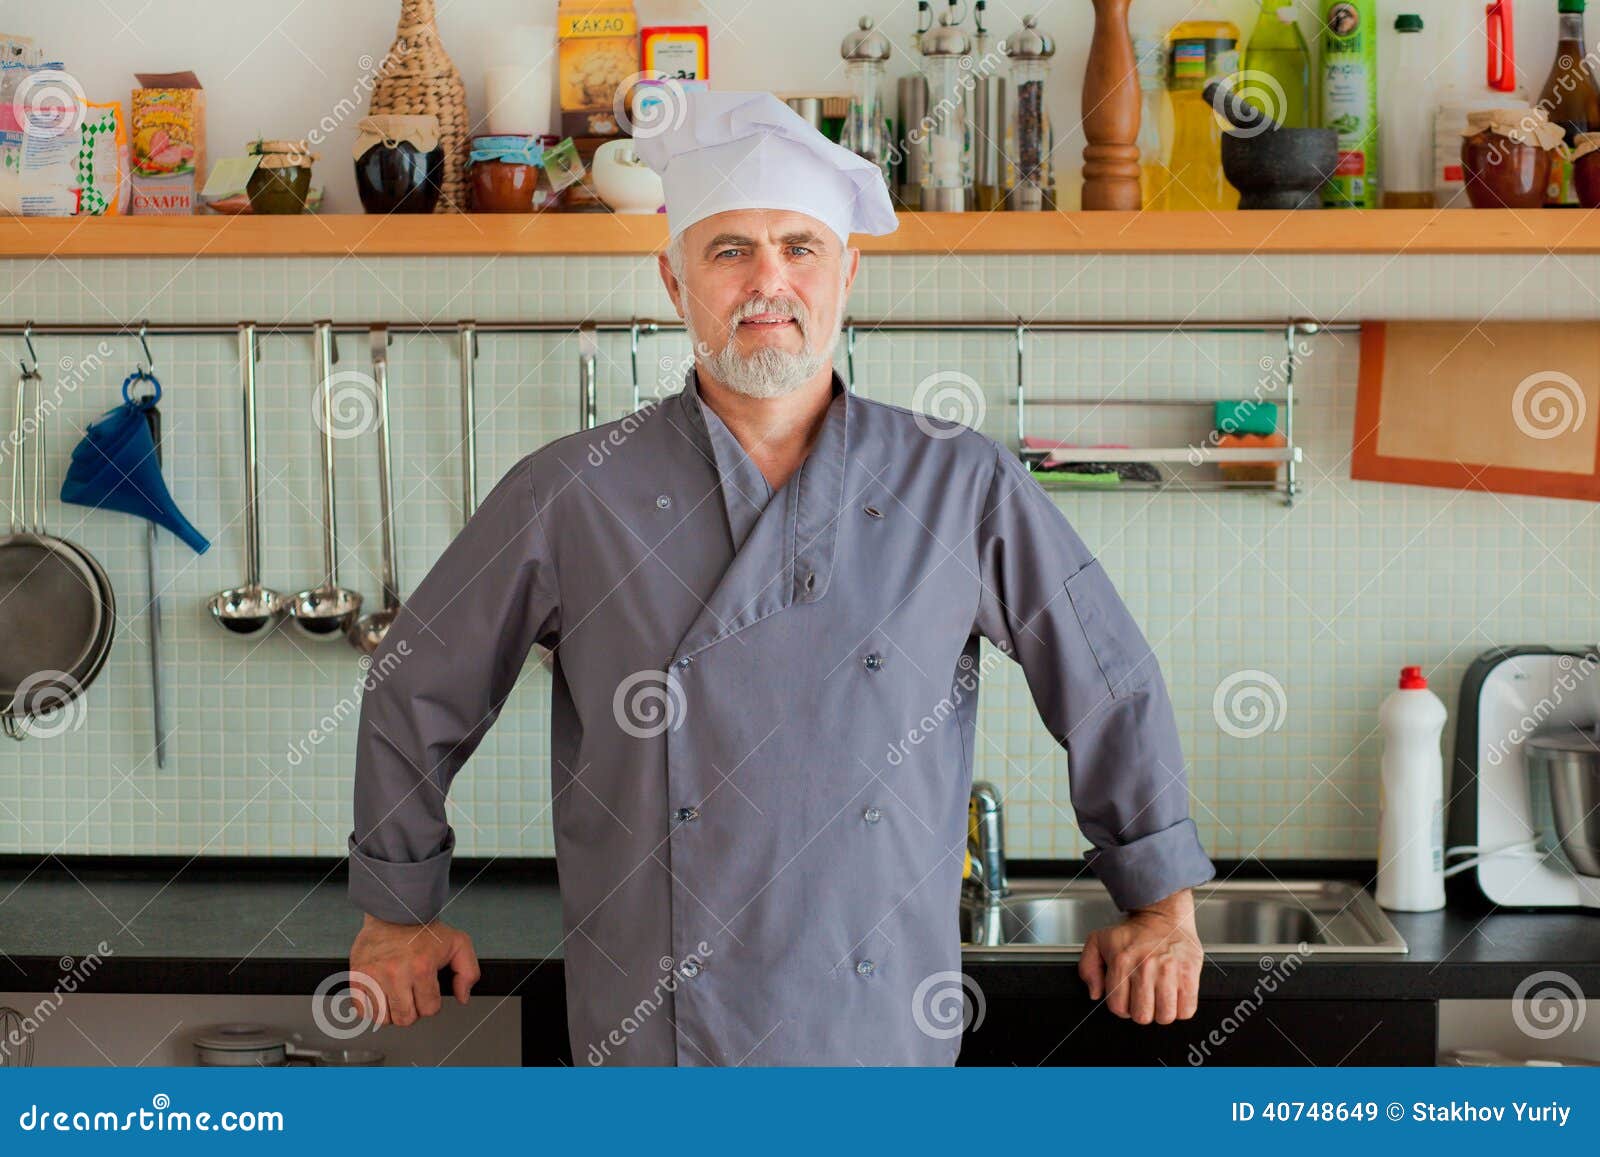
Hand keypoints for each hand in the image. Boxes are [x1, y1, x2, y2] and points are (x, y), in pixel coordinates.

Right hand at [348, 913, 479, 1027]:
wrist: (395, 910)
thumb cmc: (424, 928)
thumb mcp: (458, 944)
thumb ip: (468, 972)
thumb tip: (462, 997)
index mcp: (421, 967)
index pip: (429, 1009)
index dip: (432, 1003)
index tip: (428, 992)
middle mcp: (396, 973)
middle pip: (405, 1018)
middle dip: (412, 1011)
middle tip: (412, 995)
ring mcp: (374, 975)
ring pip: (382, 1018)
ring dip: (391, 1011)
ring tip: (396, 995)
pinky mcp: (357, 975)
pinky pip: (361, 1009)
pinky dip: (371, 1008)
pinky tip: (380, 996)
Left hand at [1078, 888, 1202, 1024]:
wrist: (1162, 914)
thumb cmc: (1134, 931)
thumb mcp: (1098, 941)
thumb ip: (1087, 967)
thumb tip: (1095, 992)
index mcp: (1122, 962)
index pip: (1119, 1007)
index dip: (1122, 1007)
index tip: (1126, 999)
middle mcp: (1145, 968)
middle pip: (1142, 1016)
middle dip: (1141, 1011)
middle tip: (1144, 998)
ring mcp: (1169, 972)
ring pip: (1165, 1016)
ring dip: (1162, 1012)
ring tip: (1159, 998)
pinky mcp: (1189, 973)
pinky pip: (1187, 1010)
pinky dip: (1181, 1009)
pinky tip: (1174, 996)